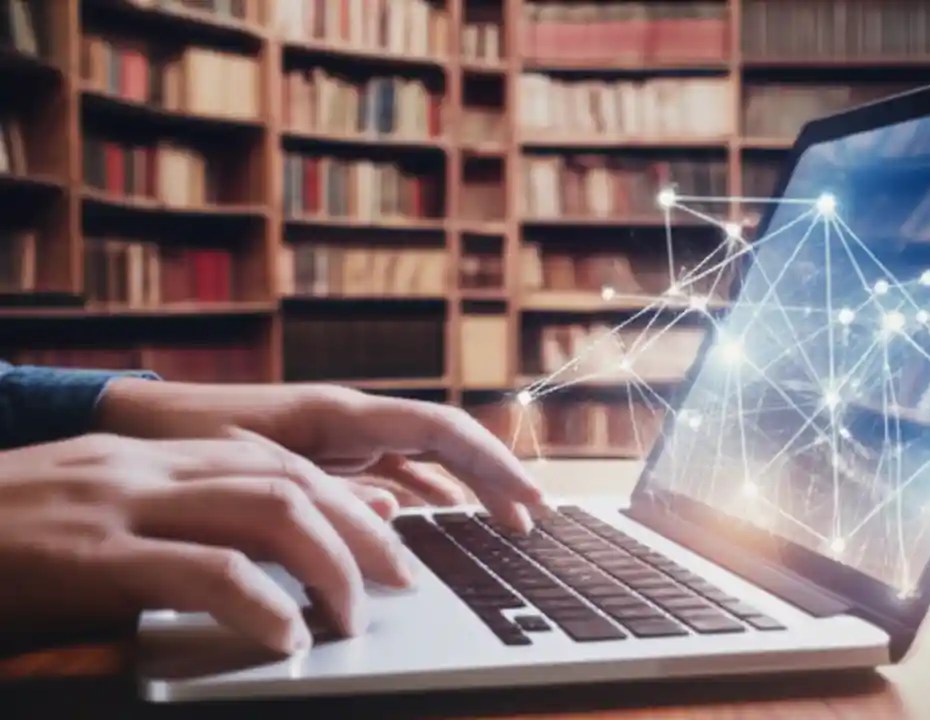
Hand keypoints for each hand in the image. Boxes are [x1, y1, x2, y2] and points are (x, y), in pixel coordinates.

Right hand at [0, 433, 398, 653]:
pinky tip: (285, 638)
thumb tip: (257, 559)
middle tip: (399, 583)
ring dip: (329, 563)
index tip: (388, 541)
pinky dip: (260, 604)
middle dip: (361, 531)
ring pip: (267, 509)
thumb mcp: (95, 518)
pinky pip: (203, 570)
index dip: (347, 500)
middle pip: (291, 479)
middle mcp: (147, 466)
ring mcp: (119, 504)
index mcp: (152, 456)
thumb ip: (175, 522)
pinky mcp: (90, 556)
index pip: (278, 461)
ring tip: (351, 617)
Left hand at [96, 381, 548, 531]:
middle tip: (530, 521)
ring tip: (500, 524)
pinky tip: (441, 516)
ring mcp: (340, 439)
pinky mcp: (324, 458)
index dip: (492, 462)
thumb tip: (396, 515)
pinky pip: (392, 474)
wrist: (132, 424)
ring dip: (465, 489)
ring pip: (423, 460)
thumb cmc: (185, 437)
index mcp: (340, 412)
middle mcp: (351, 420)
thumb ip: (325, 489)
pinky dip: (425, 495)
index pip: (441, 430)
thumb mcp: (254, 468)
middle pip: (445, 444)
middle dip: (493, 477)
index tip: (529, 498)